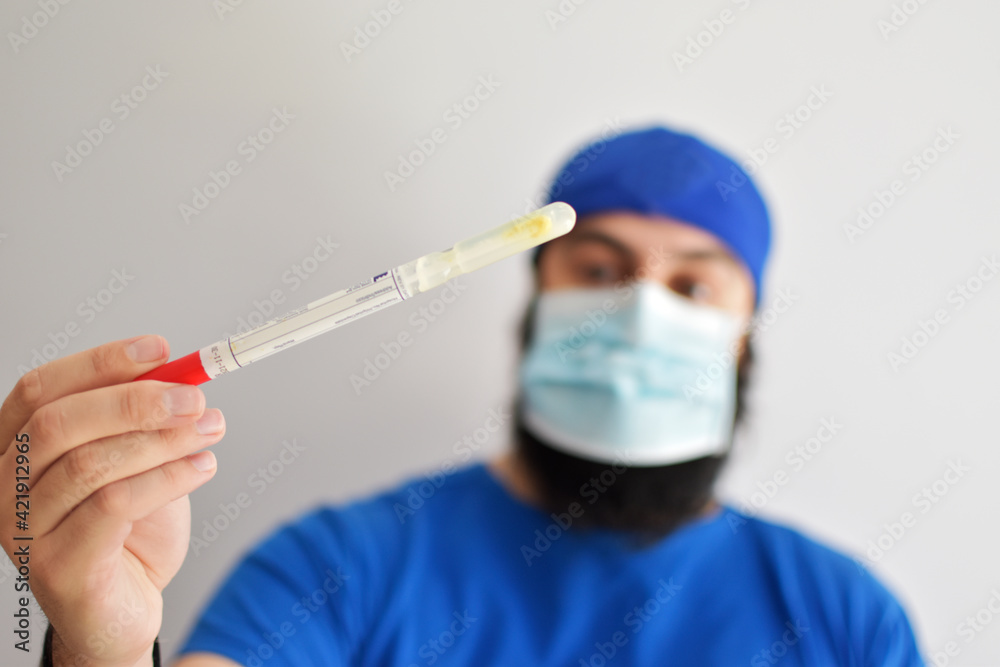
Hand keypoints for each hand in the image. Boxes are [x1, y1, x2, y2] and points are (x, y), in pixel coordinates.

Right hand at [0, 336, 224, 665]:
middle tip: (195, 398)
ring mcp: (22, 531)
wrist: (125, 608)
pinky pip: (114, 506)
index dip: (99, 362)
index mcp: (14, 449)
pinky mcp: (55, 568)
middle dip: (137, 401)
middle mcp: (4, 488)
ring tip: (210, 430)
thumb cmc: (126, 532)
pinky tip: (202, 467)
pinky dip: (168, 478)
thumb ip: (145, 421)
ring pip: (92, 465)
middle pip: (60, 423)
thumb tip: (182, 374)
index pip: (40, 389)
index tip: (160, 349)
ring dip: (164, 440)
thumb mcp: (138, 461)